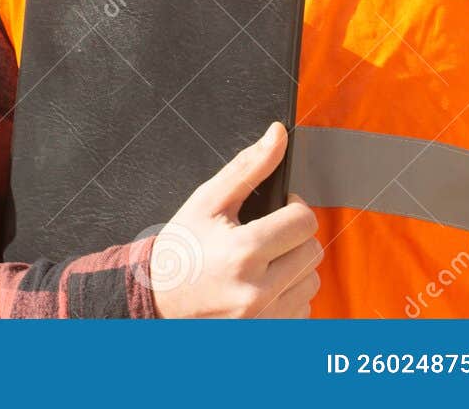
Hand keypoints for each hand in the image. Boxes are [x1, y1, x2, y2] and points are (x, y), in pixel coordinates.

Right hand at [147, 121, 320, 317]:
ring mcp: (264, 318)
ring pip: (312, 280)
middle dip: (293, 238)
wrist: (155, 299)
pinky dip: (288, 294)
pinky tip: (261, 286)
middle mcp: (258, 290)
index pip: (304, 221)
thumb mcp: (208, 200)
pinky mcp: (268, 334)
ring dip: (294, 267)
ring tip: (261, 262)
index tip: (275, 211)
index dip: (292, 208)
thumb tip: (278, 134)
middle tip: (263, 235)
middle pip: (312, 251)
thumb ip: (248, 166)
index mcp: (244, 252)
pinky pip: (303, 309)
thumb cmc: (181, 247)